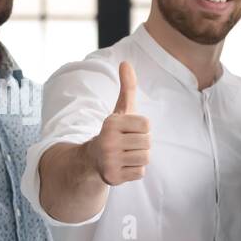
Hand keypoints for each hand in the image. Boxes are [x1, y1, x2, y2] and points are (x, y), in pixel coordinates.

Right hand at [86, 61, 150, 185]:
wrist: (92, 158)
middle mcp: (107, 141)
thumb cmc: (114, 131)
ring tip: (126, 154)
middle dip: (142, 143)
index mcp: (111, 123)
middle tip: (127, 144)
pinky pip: (140, 173)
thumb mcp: (120, 109)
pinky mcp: (112, 177)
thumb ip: (127, 87)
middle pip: (148, 142)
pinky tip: (123, 165)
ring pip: (145, 158)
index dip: (142, 128)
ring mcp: (109, 160)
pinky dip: (135, 170)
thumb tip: (125, 62)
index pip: (147, 125)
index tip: (129, 130)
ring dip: (139, 157)